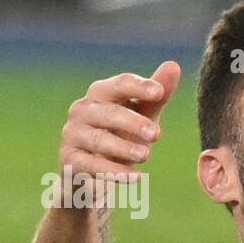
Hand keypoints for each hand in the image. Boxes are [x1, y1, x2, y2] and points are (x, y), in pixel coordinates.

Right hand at [57, 61, 180, 187]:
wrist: (91, 171)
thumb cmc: (120, 135)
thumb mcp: (142, 116)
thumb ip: (156, 96)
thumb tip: (174, 65)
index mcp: (100, 95)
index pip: (119, 85)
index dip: (138, 87)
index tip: (159, 91)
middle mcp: (82, 111)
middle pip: (108, 112)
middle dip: (132, 122)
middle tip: (156, 134)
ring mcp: (72, 135)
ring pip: (98, 139)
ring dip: (122, 148)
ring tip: (145, 155)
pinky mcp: (69, 160)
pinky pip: (90, 165)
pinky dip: (113, 172)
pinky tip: (134, 177)